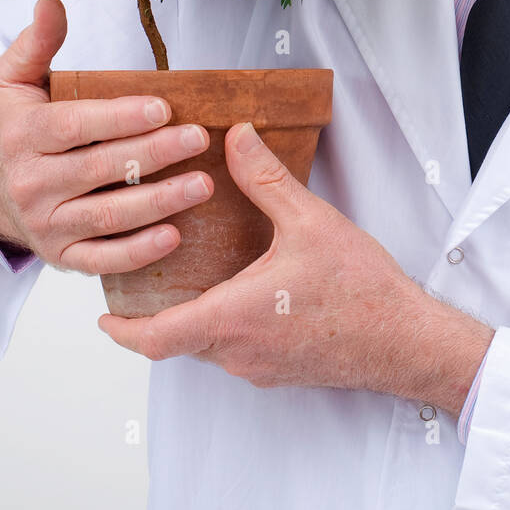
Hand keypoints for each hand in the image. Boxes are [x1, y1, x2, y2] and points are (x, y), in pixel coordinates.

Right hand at [0, 0, 216, 273]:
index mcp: (24, 136)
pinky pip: (102, 259)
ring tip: (204, 185)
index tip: (164, 107)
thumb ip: (36, 41)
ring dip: (159, 203)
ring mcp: (48, 224)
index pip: (74, 126)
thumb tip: (52, 1)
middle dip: (153, 153)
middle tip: (198, 139)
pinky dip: (137, 252)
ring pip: (107, 216)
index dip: (120, 117)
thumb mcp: (13, 81)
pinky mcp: (62, 256)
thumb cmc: (16, 127)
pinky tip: (175, 237)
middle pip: (99, 169)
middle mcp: (32, 183)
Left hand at [98, 123, 495, 413]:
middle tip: (147, 282)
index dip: (122, 331)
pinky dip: (228, 328)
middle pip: (178, 342)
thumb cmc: (361, 290)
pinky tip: (248, 296)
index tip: (103, 317)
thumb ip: (267, 179)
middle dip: (158, 316)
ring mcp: (261, 368)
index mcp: (233, 317)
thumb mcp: (310, 222)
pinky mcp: (283, 372)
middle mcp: (239, 352)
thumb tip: (239, 137)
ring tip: (198, 280)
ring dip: (196, 319)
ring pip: (209, 348)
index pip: (156, 338)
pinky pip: (238, 353)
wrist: (406, 341)